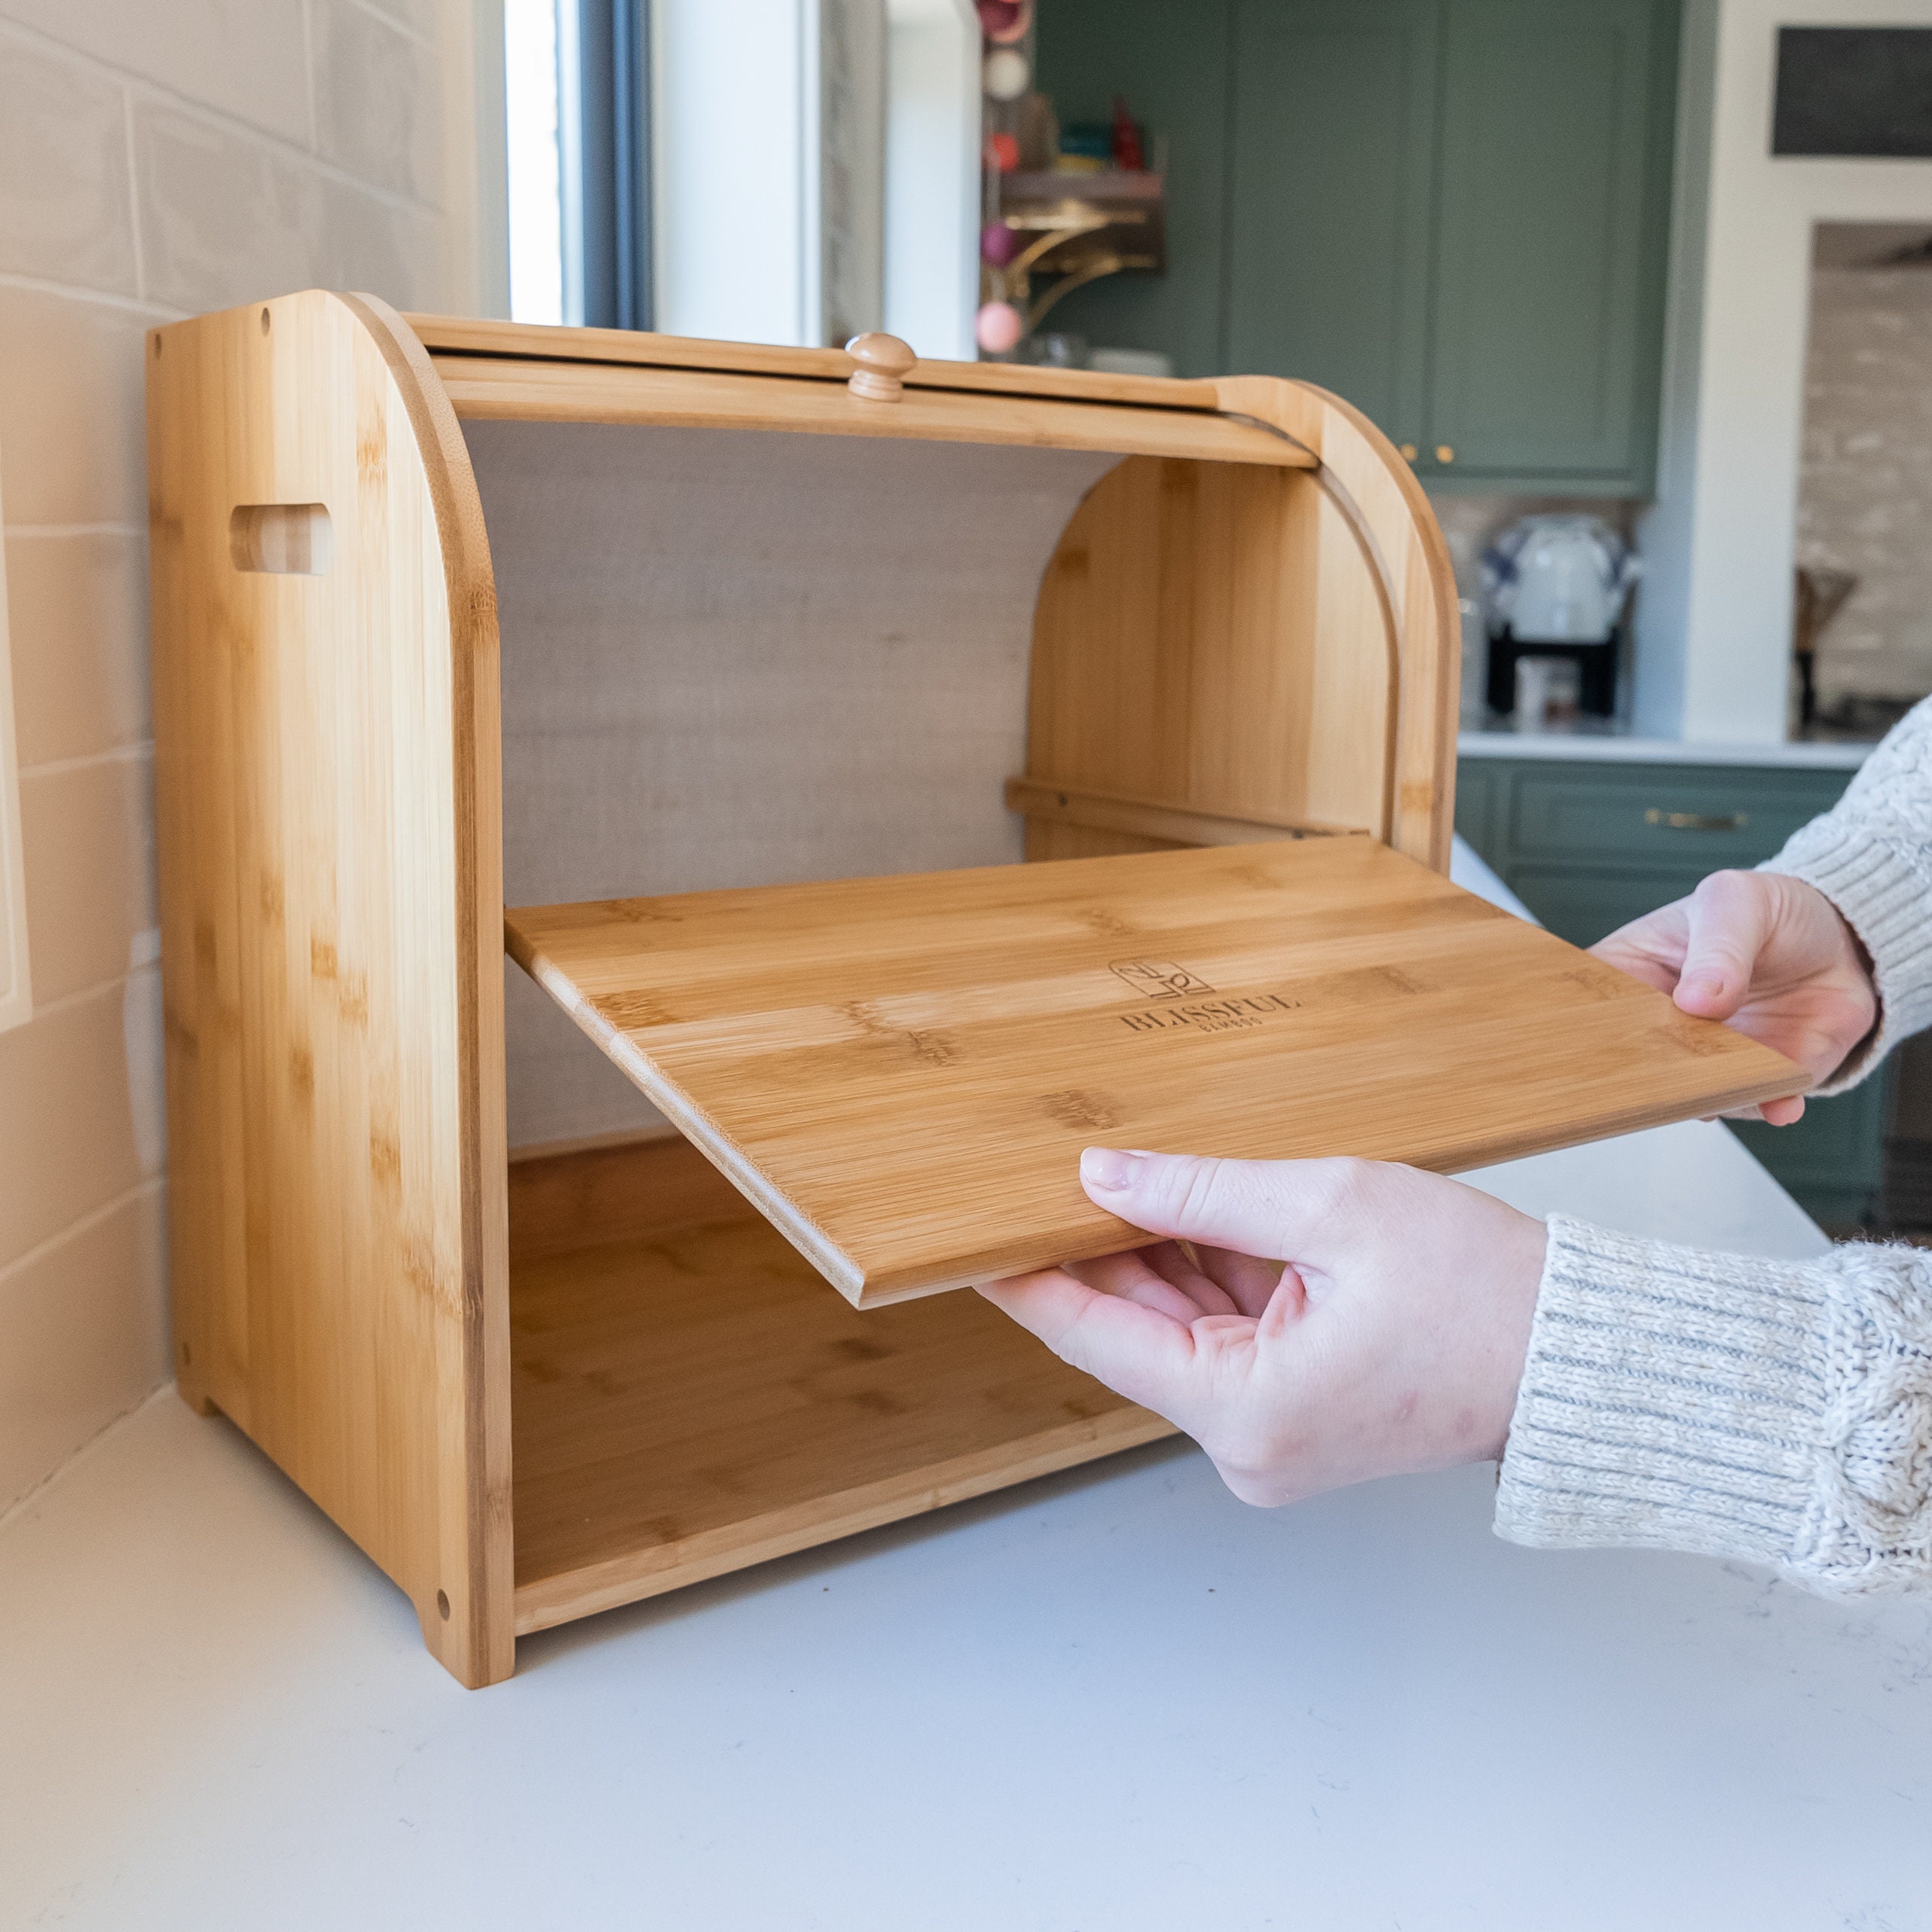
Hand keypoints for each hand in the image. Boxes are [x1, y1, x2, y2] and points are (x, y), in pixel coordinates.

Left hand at [978, 1150, 1546, 1506]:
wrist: (1582, 1356)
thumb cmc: (1487, 1294)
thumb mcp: (1331, 1207)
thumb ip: (1201, 1191)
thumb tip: (1104, 1174)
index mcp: (1246, 1411)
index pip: (1094, 1336)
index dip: (1024, 1278)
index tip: (968, 1236)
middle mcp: (1247, 1445)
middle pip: (1135, 1331)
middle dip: (1097, 1249)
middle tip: (1045, 1172)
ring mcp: (1271, 1438)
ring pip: (1179, 1330)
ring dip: (1159, 1257)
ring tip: (1125, 1175)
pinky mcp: (1296, 1417)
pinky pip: (1226, 1339)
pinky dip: (1210, 1278)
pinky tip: (1192, 1213)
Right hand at [1590, 870, 1875, 1124]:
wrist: (1843, 940)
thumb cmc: (1769, 912)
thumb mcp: (1736, 903)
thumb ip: (1718, 948)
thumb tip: (1697, 1000)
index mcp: (1630, 976)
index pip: (1587, 1011)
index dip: (1583, 1031)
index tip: (1597, 1042)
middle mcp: (1659, 1028)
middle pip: (1631, 1065)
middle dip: (1647, 1079)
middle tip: (1665, 1076)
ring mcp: (1708, 1060)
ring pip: (1691, 1094)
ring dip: (1710, 1097)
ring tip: (1730, 1086)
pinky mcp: (1759, 1081)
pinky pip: (1755, 1103)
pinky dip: (1766, 1106)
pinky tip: (1781, 1102)